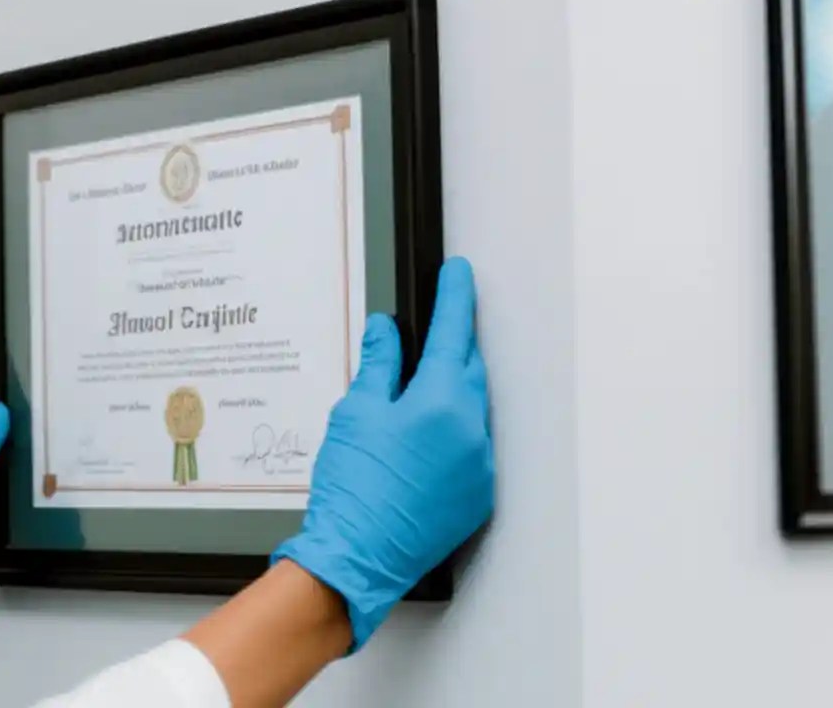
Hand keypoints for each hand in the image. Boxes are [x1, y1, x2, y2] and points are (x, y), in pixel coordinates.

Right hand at [273, 257, 493, 649]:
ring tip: (421, 391)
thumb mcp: (356, 413)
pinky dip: (455, 434)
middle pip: (470, 370)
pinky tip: (426, 439)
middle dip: (455, 346)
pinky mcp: (477, 495)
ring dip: (454, 393)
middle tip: (437, 328)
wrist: (356, 558)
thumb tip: (386, 331)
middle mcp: (472, 431)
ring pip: (474, 410)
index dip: (456, 296)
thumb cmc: (352, 489)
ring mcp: (480, 466)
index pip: (455, 332)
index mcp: (443, 402)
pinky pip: (473, 449)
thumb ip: (378, 364)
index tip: (459, 272)